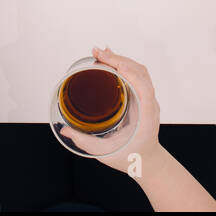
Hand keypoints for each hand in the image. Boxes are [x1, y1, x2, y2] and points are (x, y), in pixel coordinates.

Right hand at [61, 47, 161, 173]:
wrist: (148, 162)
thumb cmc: (131, 158)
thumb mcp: (106, 153)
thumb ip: (85, 142)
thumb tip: (65, 130)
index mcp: (146, 116)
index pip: (144, 87)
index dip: (130, 72)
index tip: (115, 64)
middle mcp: (150, 104)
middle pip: (140, 73)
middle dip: (119, 59)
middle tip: (97, 53)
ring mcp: (148, 99)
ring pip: (139, 71)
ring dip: (121, 59)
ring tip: (101, 53)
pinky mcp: (143, 97)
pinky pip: (137, 75)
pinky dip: (125, 64)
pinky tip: (111, 60)